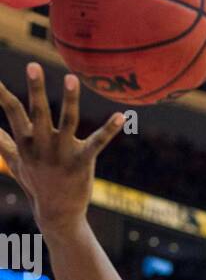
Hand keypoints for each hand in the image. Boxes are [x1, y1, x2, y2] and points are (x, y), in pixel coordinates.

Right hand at [0, 65, 122, 236]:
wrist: (57, 214)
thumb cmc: (36, 183)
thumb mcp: (15, 162)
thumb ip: (2, 143)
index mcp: (26, 142)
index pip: (12, 112)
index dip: (2, 93)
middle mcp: (42, 146)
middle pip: (38, 112)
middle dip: (36, 89)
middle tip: (33, 65)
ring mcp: (62, 154)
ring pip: (67, 121)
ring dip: (70, 100)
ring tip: (71, 77)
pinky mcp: (82, 162)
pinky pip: (97, 142)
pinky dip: (109, 130)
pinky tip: (120, 116)